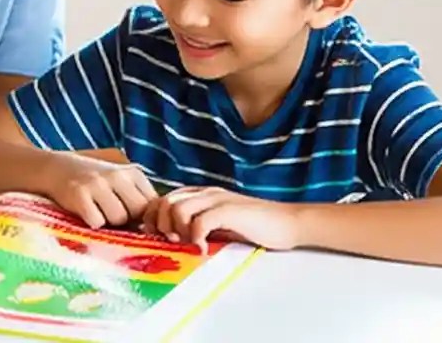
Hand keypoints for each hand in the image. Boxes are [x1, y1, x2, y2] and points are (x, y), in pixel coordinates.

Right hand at [43, 155, 158, 227]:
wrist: (54, 169)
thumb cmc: (92, 182)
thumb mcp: (119, 183)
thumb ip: (137, 199)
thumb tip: (154, 228)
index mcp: (133, 172)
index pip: (153, 204)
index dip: (144, 217)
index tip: (131, 217)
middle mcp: (117, 175)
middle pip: (138, 213)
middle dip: (127, 219)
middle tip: (111, 213)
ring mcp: (97, 183)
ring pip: (118, 219)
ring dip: (108, 222)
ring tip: (97, 210)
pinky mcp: (79, 194)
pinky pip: (96, 222)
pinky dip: (91, 223)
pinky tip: (84, 212)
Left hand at [141, 187, 301, 251]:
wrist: (288, 222)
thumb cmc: (256, 226)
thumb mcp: (220, 224)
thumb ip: (199, 224)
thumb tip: (173, 237)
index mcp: (202, 193)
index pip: (163, 198)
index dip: (152, 216)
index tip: (154, 235)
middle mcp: (206, 192)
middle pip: (165, 201)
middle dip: (160, 223)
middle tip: (173, 242)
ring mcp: (218, 199)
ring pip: (177, 208)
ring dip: (176, 229)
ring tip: (188, 243)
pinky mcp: (230, 210)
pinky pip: (200, 221)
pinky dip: (196, 237)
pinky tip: (203, 249)